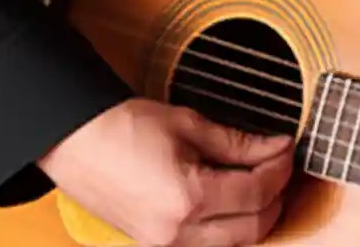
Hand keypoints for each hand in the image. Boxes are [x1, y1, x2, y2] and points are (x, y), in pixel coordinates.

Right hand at [37, 98, 294, 245]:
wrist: (72, 139)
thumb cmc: (119, 127)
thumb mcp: (188, 125)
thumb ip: (238, 142)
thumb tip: (275, 147)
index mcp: (187, 199)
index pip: (257, 192)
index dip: (280, 167)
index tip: (287, 146)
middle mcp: (177, 232)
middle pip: (253, 226)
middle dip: (276, 195)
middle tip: (282, 165)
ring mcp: (164, 245)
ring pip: (235, 244)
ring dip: (256, 217)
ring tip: (263, 183)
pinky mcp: (155, 246)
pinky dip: (229, 229)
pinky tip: (234, 204)